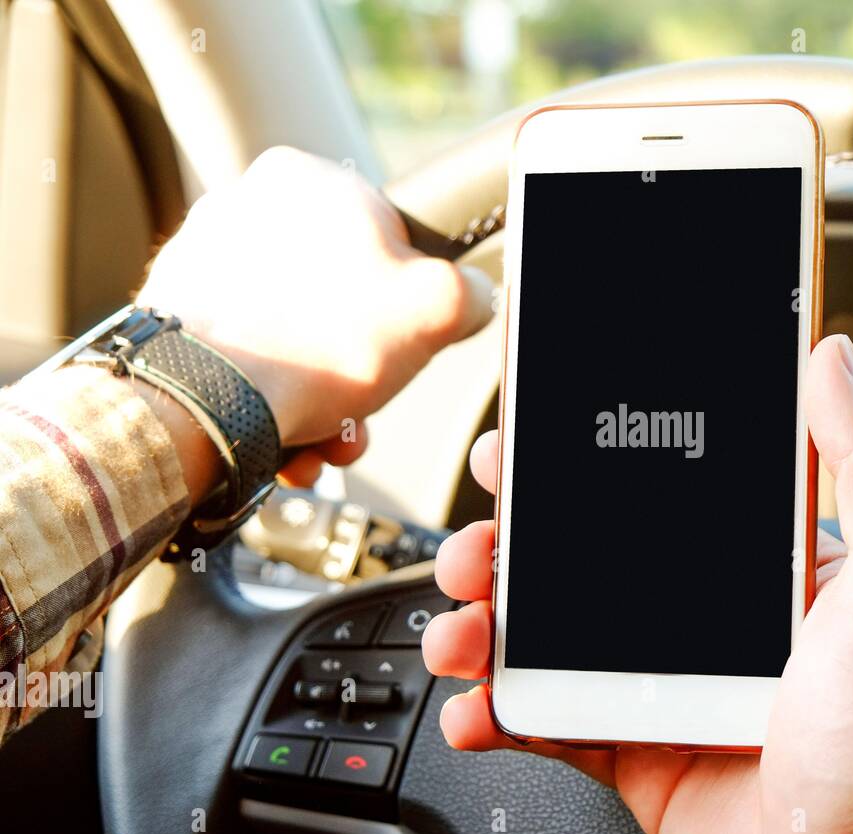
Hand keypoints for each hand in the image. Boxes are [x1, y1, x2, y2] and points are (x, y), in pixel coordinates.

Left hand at [137, 146, 492, 489]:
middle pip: (339, 295)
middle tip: (366, 400)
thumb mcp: (435, 310)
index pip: (389, 237)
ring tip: (326, 433)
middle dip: (360, 362)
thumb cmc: (312, 346)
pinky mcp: (178, 310)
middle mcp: (247, 204)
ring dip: (322, 392)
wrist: (198, 403)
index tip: (406, 341)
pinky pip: (249, 355)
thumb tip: (471, 298)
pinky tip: (287, 433)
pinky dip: (274, 397)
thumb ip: (469, 293)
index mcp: (309, 178)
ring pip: (295, 333)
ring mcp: (206, 257)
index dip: (408, 300)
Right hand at [423, 334, 852, 833]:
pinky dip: (495, 709)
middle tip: (482, 542)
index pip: (659, 490)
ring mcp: (664, 684)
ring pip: (549, 633)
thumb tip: (833, 358)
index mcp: (762, 567)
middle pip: (584, 559)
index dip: (586, 463)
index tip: (533, 444)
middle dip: (514, 541)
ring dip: (488, 620)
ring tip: (463, 625)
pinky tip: (477, 704)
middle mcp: (707, 618)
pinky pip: (544, 718)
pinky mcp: (633, 748)